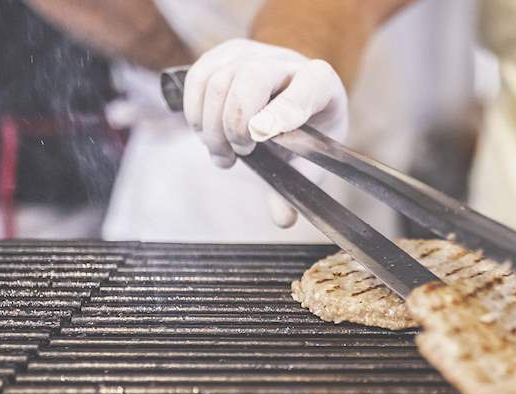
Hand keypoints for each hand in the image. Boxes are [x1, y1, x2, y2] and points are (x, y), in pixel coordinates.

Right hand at [183, 39, 348, 226]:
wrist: (294, 87)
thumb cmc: (305, 127)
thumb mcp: (311, 156)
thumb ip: (296, 184)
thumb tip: (282, 219)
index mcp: (321, 83)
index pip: (308, 88)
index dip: (285, 109)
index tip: (262, 135)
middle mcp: (287, 62)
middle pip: (252, 78)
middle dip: (236, 123)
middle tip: (242, 153)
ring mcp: (253, 52)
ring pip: (219, 80)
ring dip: (212, 125)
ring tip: (223, 153)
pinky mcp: (225, 53)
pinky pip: (198, 76)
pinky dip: (195, 111)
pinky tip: (207, 134)